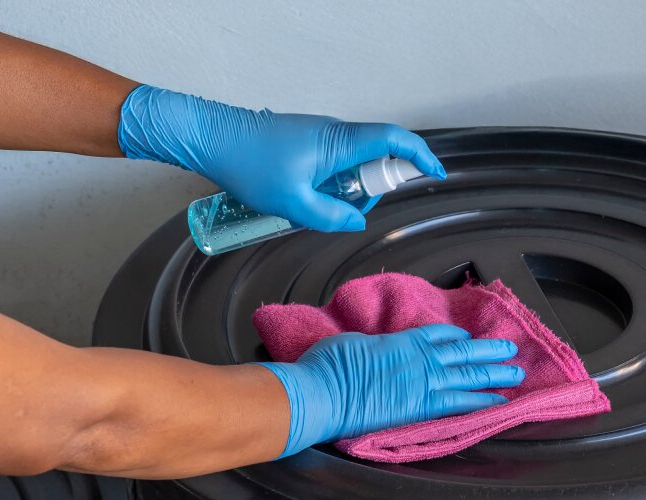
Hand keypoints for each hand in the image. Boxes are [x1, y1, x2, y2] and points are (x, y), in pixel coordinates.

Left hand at [117, 85, 445, 231]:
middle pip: (375, 158)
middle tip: (345, 211)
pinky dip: (330, 184)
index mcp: (339, 143)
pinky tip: (302, 199)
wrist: (210, 137)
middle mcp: (335, 133)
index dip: (419, 155)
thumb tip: (356, 220)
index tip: (435, 173)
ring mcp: (320, 136)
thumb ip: (331, 216)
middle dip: (371, 189)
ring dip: (346, 190)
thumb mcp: (292, 203)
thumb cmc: (248, 164)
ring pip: (352, 165)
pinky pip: (333, 164)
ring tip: (310, 206)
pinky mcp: (307, 142)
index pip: (393, 140)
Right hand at [257, 325, 523, 458]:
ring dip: (495, 373)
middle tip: (510, 350)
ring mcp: (423, 383)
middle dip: (488, 351)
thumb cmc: (328, 366)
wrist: (322, 393)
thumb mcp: (353, 343)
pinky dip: (482, 401)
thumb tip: (378, 351)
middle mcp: (419, 359)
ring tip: (516, 373)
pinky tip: (499, 402)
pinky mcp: (421, 408)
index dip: (456, 336)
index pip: (437, 335)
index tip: (467, 337)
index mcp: (401, 341)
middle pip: (462, 353)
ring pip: (469, 375)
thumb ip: (374, 347)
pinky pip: (461, 403)